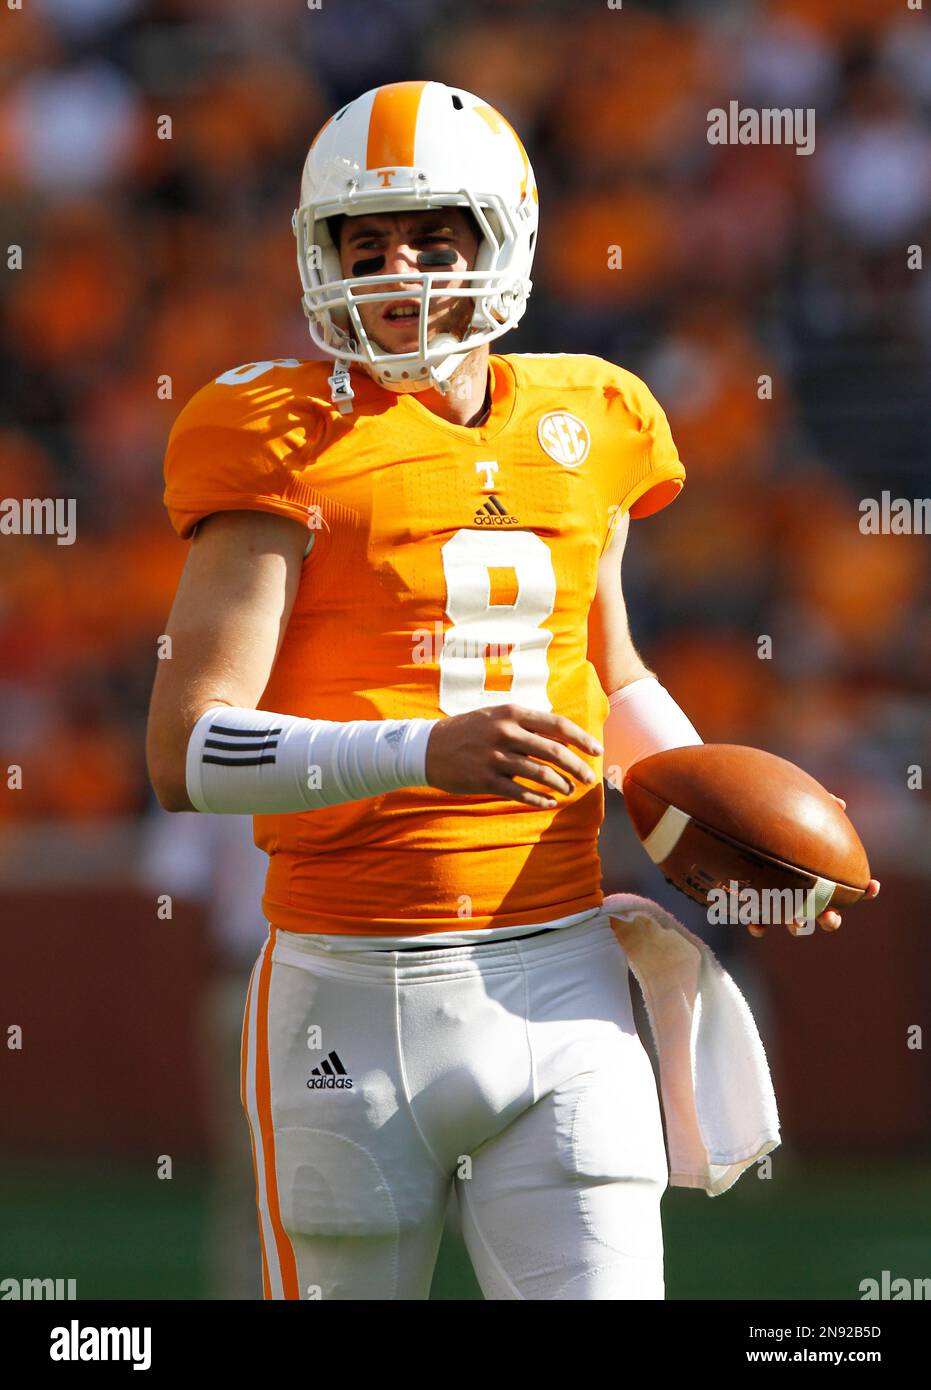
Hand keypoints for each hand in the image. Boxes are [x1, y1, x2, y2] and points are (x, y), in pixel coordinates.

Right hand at [425, 703, 602, 808]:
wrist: (426, 747)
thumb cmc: (468, 731)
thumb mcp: (496, 716)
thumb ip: (527, 724)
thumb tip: (562, 737)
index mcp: (511, 712)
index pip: (557, 724)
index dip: (581, 738)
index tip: (598, 750)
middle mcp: (505, 732)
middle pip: (554, 751)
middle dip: (577, 767)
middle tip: (590, 778)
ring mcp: (495, 757)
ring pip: (540, 774)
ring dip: (560, 785)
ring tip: (569, 791)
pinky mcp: (485, 780)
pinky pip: (520, 793)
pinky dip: (539, 800)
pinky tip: (549, 803)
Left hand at [746, 794, 880, 937]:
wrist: (746, 830)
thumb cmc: (782, 822)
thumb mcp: (801, 812)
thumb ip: (821, 810)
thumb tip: (839, 803)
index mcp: (822, 879)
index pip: (851, 888)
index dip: (866, 890)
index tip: (872, 885)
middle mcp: (806, 895)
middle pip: (827, 917)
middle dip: (831, 921)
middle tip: (829, 916)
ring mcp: (783, 903)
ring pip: (796, 924)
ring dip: (798, 927)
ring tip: (796, 922)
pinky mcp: (757, 906)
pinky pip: (758, 922)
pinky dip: (759, 927)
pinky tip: (755, 924)